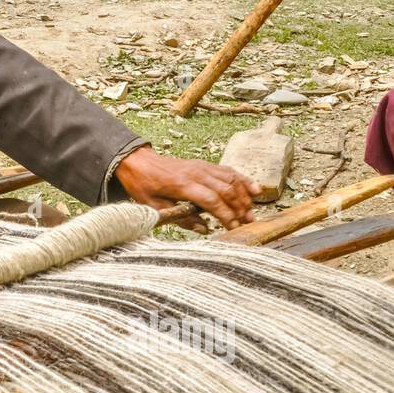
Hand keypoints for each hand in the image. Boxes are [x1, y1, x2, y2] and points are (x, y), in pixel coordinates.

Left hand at [115, 146, 260, 230]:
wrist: (138, 162)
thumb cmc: (144, 185)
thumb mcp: (154, 207)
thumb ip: (180, 218)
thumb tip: (204, 230)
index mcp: (182, 185)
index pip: (211, 200)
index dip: (225, 215)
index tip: (234, 228)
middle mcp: (196, 173)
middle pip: (226, 190)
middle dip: (239, 208)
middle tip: (247, 224)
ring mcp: (202, 167)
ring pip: (231, 179)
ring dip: (244, 196)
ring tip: (251, 213)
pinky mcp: (205, 164)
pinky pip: (228, 171)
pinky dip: (243, 180)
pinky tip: (255, 190)